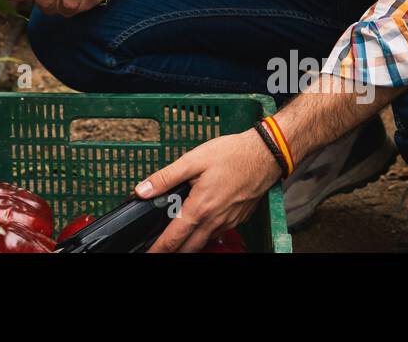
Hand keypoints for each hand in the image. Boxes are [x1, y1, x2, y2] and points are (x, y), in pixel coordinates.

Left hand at [135, 131, 280, 252]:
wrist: (265, 155)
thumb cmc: (232, 154)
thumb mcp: (193, 160)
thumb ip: (165, 177)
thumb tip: (142, 190)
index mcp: (200, 208)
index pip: (174, 239)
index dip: (158, 249)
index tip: (149, 253)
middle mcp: (215, 221)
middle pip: (189, 249)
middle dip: (173, 251)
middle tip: (159, 250)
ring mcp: (228, 222)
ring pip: (204, 243)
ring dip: (189, 245)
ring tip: (177, 239)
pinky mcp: (238, 219)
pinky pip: (218, 234)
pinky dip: (205, 235)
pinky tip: (199, 225)